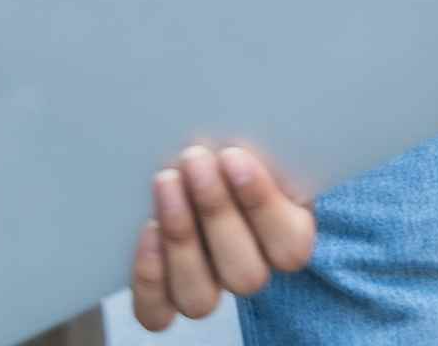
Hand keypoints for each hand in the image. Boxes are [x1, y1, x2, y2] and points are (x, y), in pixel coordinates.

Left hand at [128, 141, 314, 329]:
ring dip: (181, 239)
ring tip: (167, 181)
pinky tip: (148, 229)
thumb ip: (265, 141)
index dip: (261, 205)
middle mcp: (250, 271)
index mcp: (289, 238)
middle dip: (215, 211)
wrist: (200, 158)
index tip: (235, 155)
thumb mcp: (262, 138)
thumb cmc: (236, 146)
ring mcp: (208, 287)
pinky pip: (157, 312)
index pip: (289, 248)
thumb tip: (248, 125)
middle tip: (195, 158)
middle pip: (244, 275)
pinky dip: (150, 278)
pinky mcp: (167, 294)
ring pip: (199, 298)